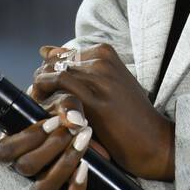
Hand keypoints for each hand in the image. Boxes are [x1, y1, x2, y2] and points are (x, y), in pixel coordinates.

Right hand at [0, 109, 111, 189]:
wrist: (85, 128)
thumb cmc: (65, 114)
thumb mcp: (64, 102)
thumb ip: (68, 106)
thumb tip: (75, 121)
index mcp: (14, 146)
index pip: (5, 151)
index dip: (29, 137)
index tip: (55, 121)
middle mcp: (26, 168)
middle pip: (26, 167)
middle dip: (52, 146)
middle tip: (72, 129)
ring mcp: (44, 183)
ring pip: (44, 187)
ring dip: (65, 163)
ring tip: (83, 139)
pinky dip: (76, 187)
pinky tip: (86, 166)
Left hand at [31, 43, 174, 180]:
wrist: (152, 140)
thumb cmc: (129, 115)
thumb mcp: (107, 84)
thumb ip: (77, 68)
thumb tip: (44, 49)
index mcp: (106, 53)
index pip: (62, 55)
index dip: (47, 73)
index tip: (43, 91)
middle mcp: (103, 60)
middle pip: (54, 63)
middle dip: (41, 81)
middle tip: (37, 101)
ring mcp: (100, 77)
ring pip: (53, 72)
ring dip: (40, 90)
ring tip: (39, 107)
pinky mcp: (95, 98)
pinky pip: (59, 85)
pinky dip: (46, 95)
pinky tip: (45, 110)